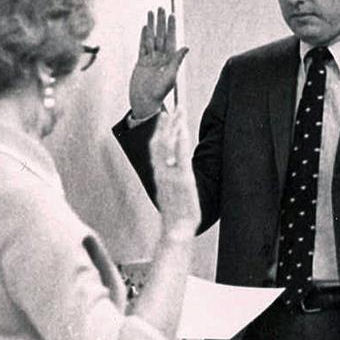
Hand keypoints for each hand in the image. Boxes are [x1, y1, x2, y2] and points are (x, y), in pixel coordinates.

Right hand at [130, 7, 188, 118]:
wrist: (144, 102)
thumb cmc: (159, 93)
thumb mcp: (170, 76)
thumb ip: (177, 60)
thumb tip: (186, 47)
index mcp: (169, 60)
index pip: (170, 39)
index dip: (171, 27)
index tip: (172, 15)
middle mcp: (161, 58)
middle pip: (160, 35)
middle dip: (161, 21)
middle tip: (161, 7)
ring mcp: (150, 59)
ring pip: (151, 38)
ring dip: (151, 25)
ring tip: (151, 13)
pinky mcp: (141, 62)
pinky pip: (142, 46)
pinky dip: (143, 36)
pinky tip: (145, 27)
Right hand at [149, 109, 198, 239]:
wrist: (176, 231)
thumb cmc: (176, 214)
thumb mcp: (171, 193)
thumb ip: (171, 177)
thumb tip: (173, 163)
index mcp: (159, 175)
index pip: (156, 147)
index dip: (160, 130)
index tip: (165, 115)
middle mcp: (162, 173)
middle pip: (160, 143)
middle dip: (167, 124)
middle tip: (174, 108)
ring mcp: (171, 176)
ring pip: (168, 146)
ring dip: (173, 128)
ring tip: (180, 113)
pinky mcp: (183, 181)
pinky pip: (180, 157)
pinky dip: (180, 142)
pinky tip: (183, 131)